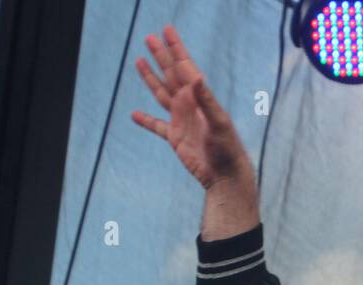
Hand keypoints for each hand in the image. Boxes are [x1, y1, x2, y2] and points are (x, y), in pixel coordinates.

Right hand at [131, 25, 255, 192]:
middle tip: (149, 37)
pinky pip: (157, 126)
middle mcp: (189, 105)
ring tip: (139, 61)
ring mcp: (181, 120)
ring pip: (161, 94)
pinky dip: (146, 120)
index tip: (167, 31)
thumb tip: (197, 77)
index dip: (176, 49)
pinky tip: (135, 114)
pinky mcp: (176, 138)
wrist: (225, 176)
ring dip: (151, 78)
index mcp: (199, 97)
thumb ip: (207, 101)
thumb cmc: (228, 149)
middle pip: (171, 75)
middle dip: (161, 56)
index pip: (185, 68)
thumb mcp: (219, 123)